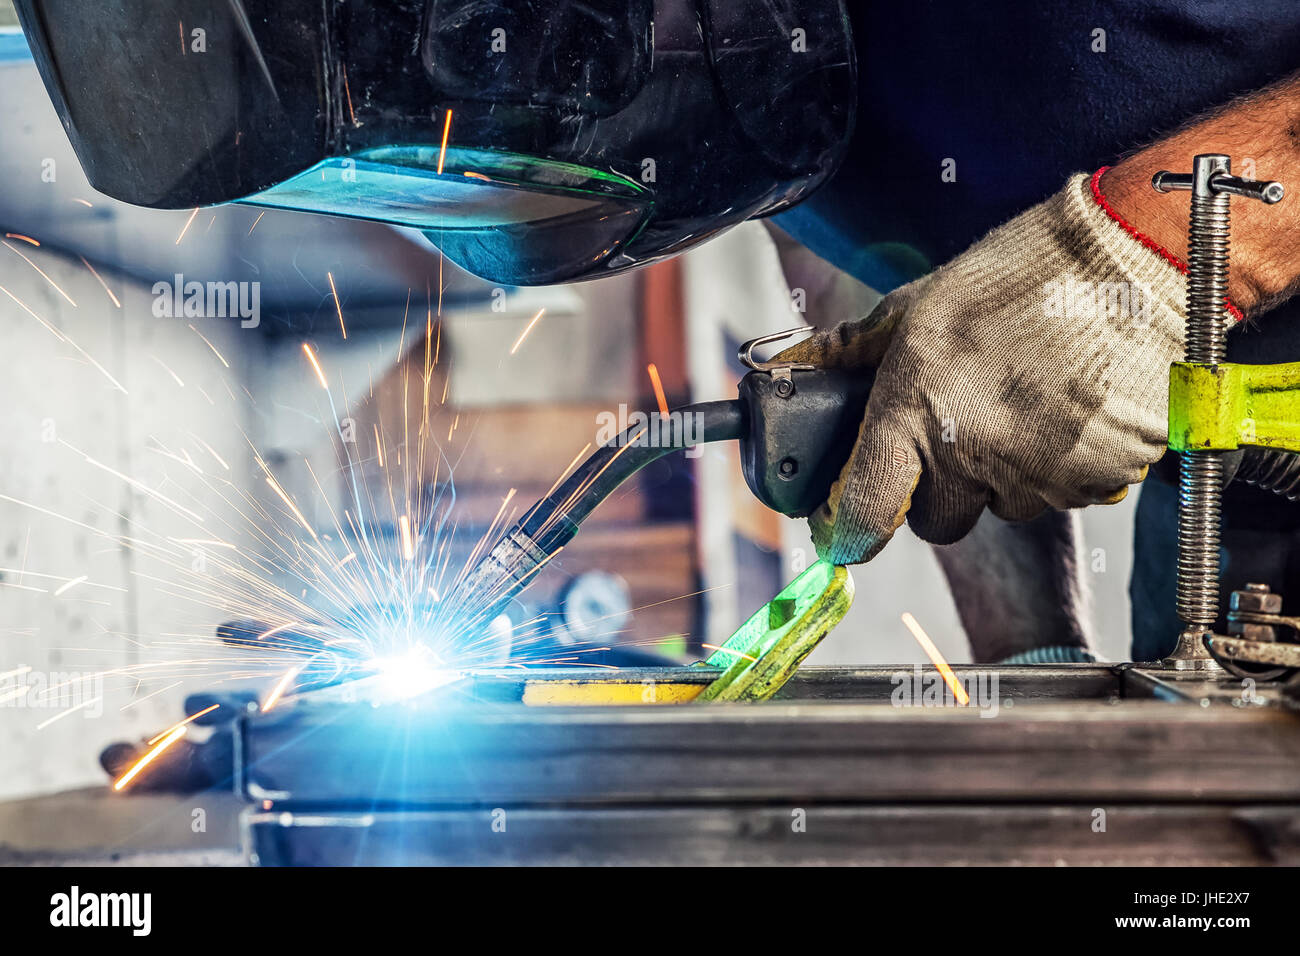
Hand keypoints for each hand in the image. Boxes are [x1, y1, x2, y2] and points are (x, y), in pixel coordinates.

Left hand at [792, 174, 1186, 563]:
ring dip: (1002, 478)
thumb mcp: (918, 304)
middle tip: (953, 439)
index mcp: (915, 414)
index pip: (867, 511)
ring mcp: (1039, 475)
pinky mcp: (1098, 480)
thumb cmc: (1018, 276)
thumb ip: (851, 350)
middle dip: (938, 494)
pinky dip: (1059, 468)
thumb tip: (786, 364)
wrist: (1134, 264)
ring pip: (1003, 509)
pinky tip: (1066, 412)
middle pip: (937, 524)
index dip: (850, 531)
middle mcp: (973, 456)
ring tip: (1021, 407)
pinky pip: (1062, 496)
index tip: (844, 533)